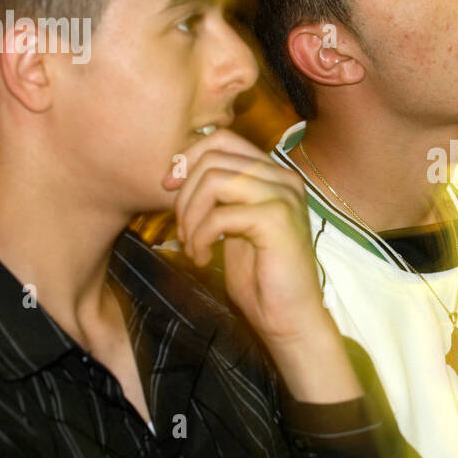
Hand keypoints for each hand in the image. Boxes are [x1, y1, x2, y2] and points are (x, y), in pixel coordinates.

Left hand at [164, 129, 327, 345]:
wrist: (290, 318)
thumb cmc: (261, 278)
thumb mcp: (233, 226)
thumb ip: (219, 196)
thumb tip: (178, 170)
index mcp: (275, 175)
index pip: (222, 139)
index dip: (187, 158)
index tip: (168, 189)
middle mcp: (284, 178)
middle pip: (214, 155)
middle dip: (184, 191)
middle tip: (180, 227)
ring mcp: (284, 196)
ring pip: (213, 180)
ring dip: (190, 215)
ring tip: (190, 243)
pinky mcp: (277, 220)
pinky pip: (220, 215)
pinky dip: (199, 237)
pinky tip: (201, 258)